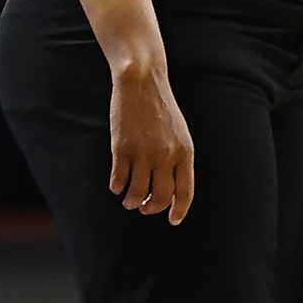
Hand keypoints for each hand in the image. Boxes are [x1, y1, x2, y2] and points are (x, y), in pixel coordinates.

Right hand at [108, 65, 194, 223]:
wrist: (142, 81)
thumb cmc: (161, 109)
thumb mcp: (180, 133)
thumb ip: (178, 160)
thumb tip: (170, 191)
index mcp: (185, 152)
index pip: (185, 192)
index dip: (179, 210)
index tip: (172, 221)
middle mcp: (166, 156)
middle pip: (159, 198)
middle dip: (150, 208)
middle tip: (143, 208)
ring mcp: (143, 153)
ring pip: (136, 194)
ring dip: (131, 201)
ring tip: (128, 199)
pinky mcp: (122, 148)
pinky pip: (118, 180)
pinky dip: (117, 187)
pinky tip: (116, 185)